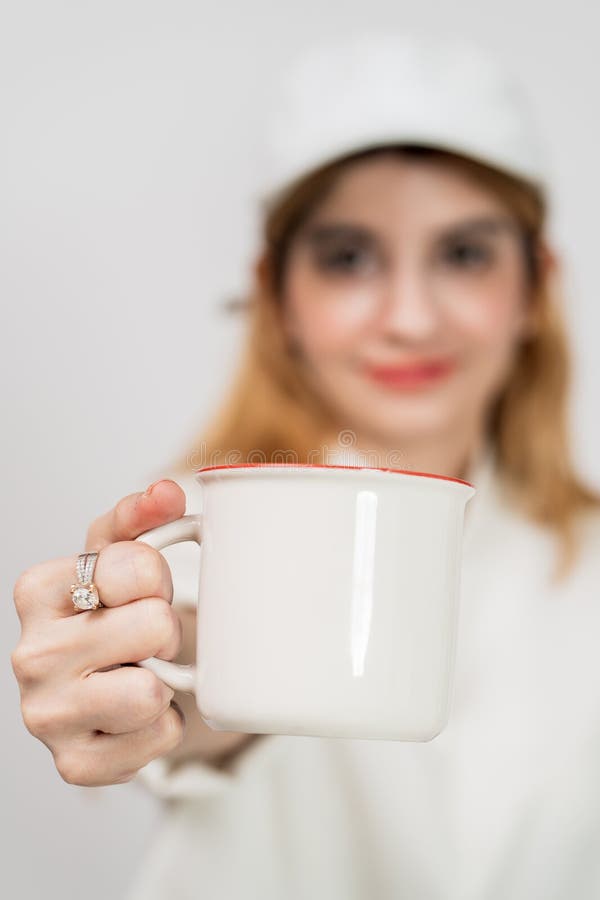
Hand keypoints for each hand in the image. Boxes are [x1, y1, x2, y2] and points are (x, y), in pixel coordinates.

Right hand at [11, 480, 187, 786]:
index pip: (138, 567)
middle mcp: (30, 654)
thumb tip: (166, 491)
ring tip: (136, 673)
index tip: (140, 590)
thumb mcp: (121, 553)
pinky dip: (160, 726)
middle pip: (153, 626)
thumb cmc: (110, 610)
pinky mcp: (74, 764)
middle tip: (143, 638)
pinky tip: (132, 714)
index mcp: (37, 591)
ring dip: (162, 682)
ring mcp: (47, 715)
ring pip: (151, 692)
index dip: (157, 578)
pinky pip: (157, 739)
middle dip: (163, 629)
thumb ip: (143, 515)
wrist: (100, 681)